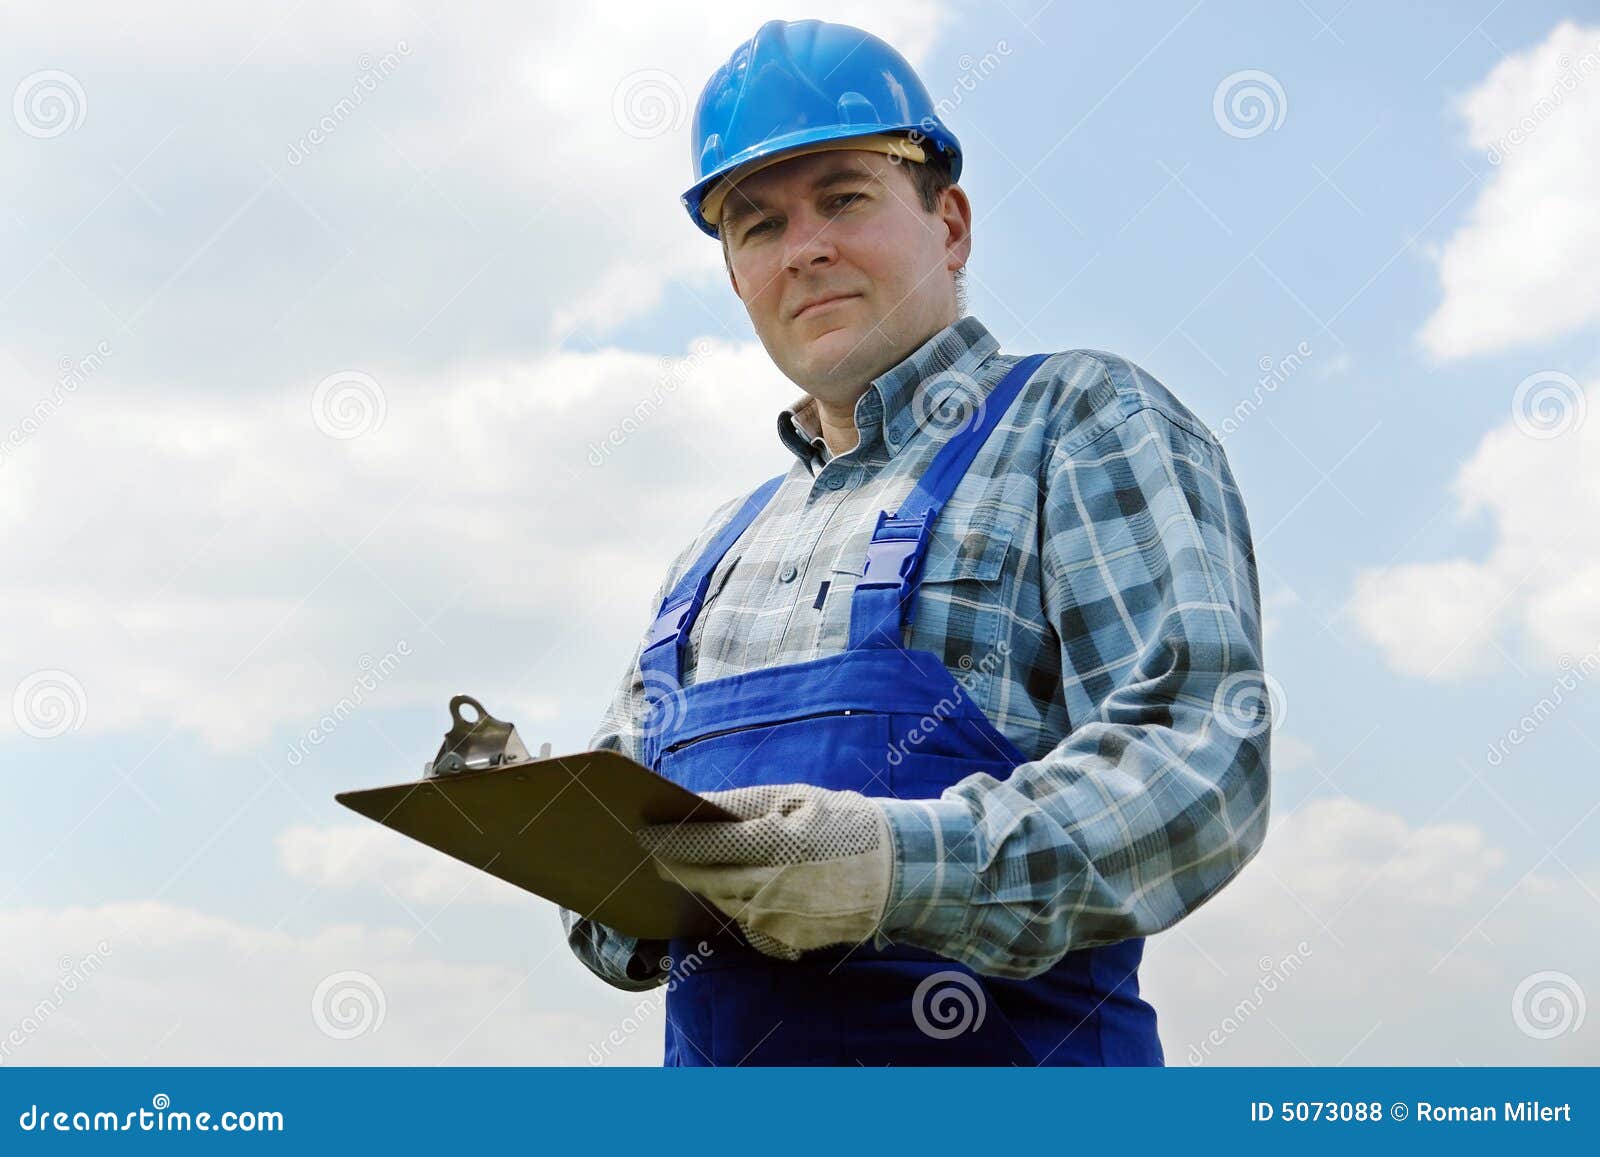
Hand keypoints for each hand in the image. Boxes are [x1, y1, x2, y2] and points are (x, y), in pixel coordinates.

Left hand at [634, 783, 892, 960]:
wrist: (897, 872)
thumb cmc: (843, 824)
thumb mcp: (796, 800)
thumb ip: (743, 805)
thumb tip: (697, 806)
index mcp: (776, 845)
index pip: (705, 845)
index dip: (668, 840)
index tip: (642, 832)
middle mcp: (771, 889)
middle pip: (704, 880)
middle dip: (675, 866)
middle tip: (652, 853)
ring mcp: (778, 922)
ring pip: (721, 903)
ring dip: (703, 886)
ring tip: (690, 867)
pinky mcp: (786, 943)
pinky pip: (745, 923)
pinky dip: (734, 905)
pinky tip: (733, 888)